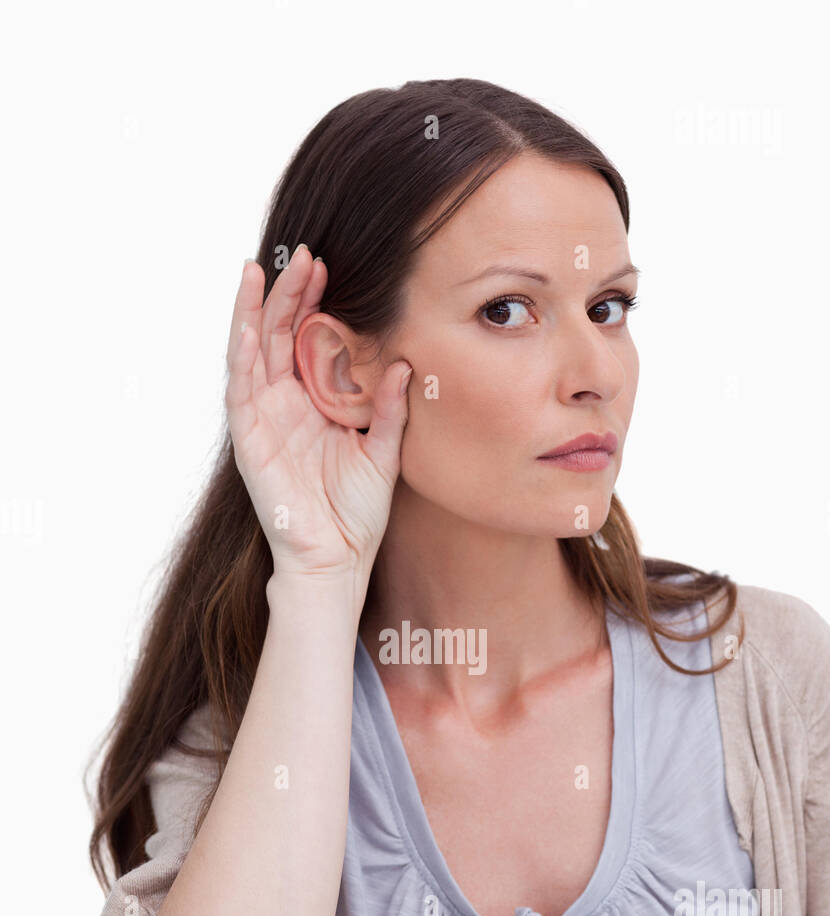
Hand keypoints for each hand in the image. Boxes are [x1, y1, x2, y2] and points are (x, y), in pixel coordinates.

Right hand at [225, 246, 411, 579]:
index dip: (316, 303)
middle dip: (291, 293)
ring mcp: (263, 418)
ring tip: (263, 269)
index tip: (332, 268)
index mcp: (315, 403)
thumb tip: (402, 364)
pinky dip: (242, 350)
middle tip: (310, 256)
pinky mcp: (248, 436)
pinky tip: (248, 320)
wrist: (337, 558)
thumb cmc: (357, 513)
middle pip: (280, 334)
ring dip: (256, 309)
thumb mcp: (383, 452)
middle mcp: (285, 404)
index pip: (310, 340)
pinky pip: (240, 385)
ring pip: (253, 350)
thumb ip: (389, 409)